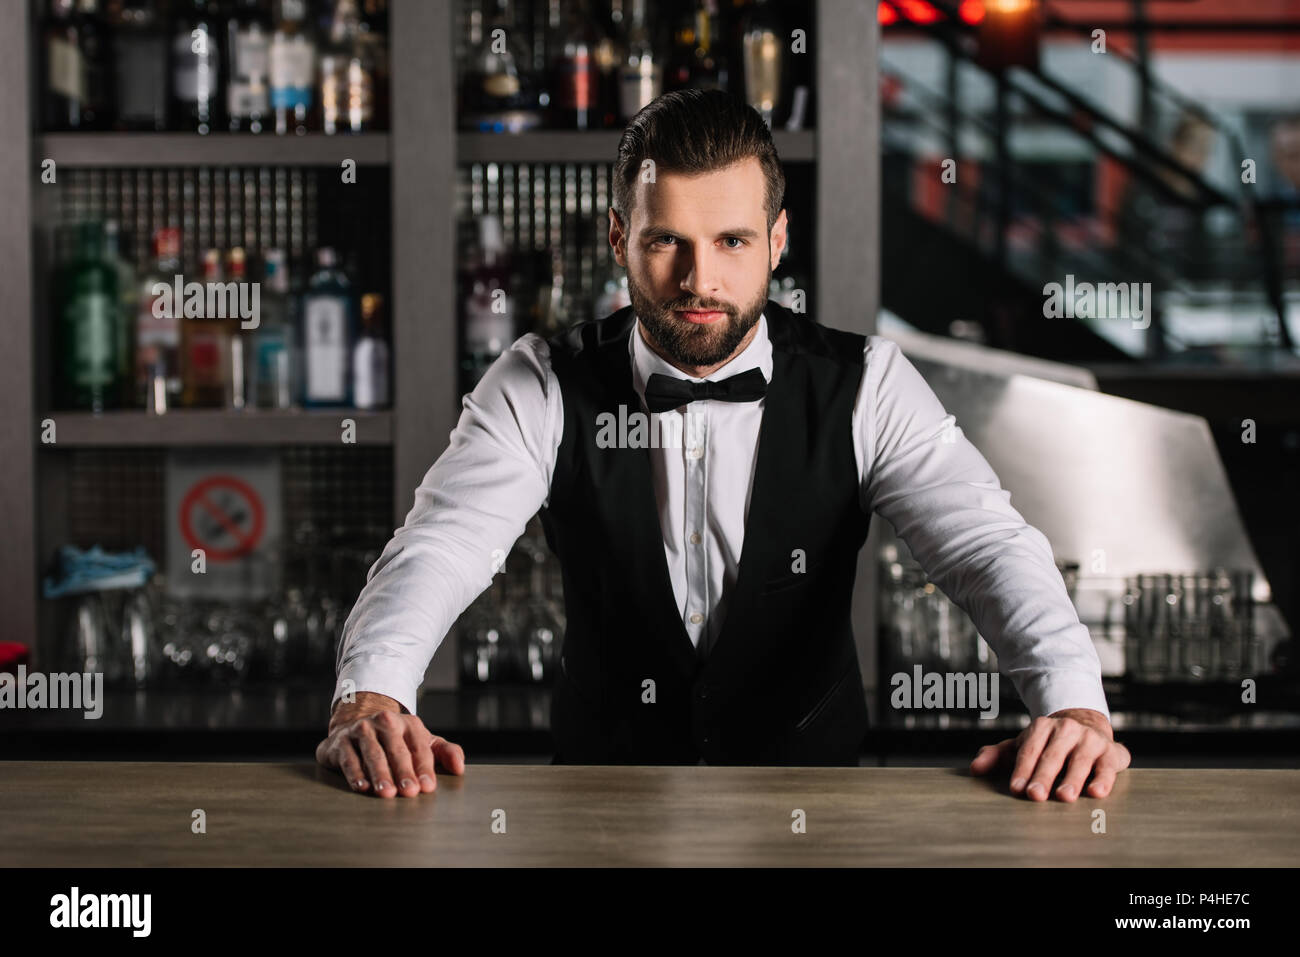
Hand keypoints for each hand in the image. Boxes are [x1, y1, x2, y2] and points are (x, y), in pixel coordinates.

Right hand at [316, 691, 465, 797]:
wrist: (355, 726)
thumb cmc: (394, 740)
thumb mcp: (421, 742)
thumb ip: (444, 752)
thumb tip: (460, 768)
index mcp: (409, 723)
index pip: (419, 746)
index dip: (424, 767)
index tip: (428, 787)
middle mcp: (385, 722)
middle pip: (396, 750)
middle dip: (403, 772)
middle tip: (409, 792)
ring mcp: (362, 730)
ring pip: (372, 753)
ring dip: (380, 774)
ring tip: (386, 793)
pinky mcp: (341, 741)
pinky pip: (349, 758)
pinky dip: (355, 773)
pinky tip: (362, 787)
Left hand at [969, 709, 1129, 801]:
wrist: (1087, 726)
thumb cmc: (1048, 743)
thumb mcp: (1022, 745)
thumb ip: (997, 756)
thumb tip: (974, 769)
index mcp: (1042, 727)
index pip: (1029, 750)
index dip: (1022, 769)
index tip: (1016, 788)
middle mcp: (1067, 730)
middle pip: (1053, 756)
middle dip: (1043, 776)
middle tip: (1035, 795)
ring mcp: (1090, 740)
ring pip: (1080, 761)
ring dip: (1072, 779)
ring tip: (1063, 796)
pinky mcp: (1111, 752)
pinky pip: (1107, 767)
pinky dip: (1103, 779)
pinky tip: (1096, 792)